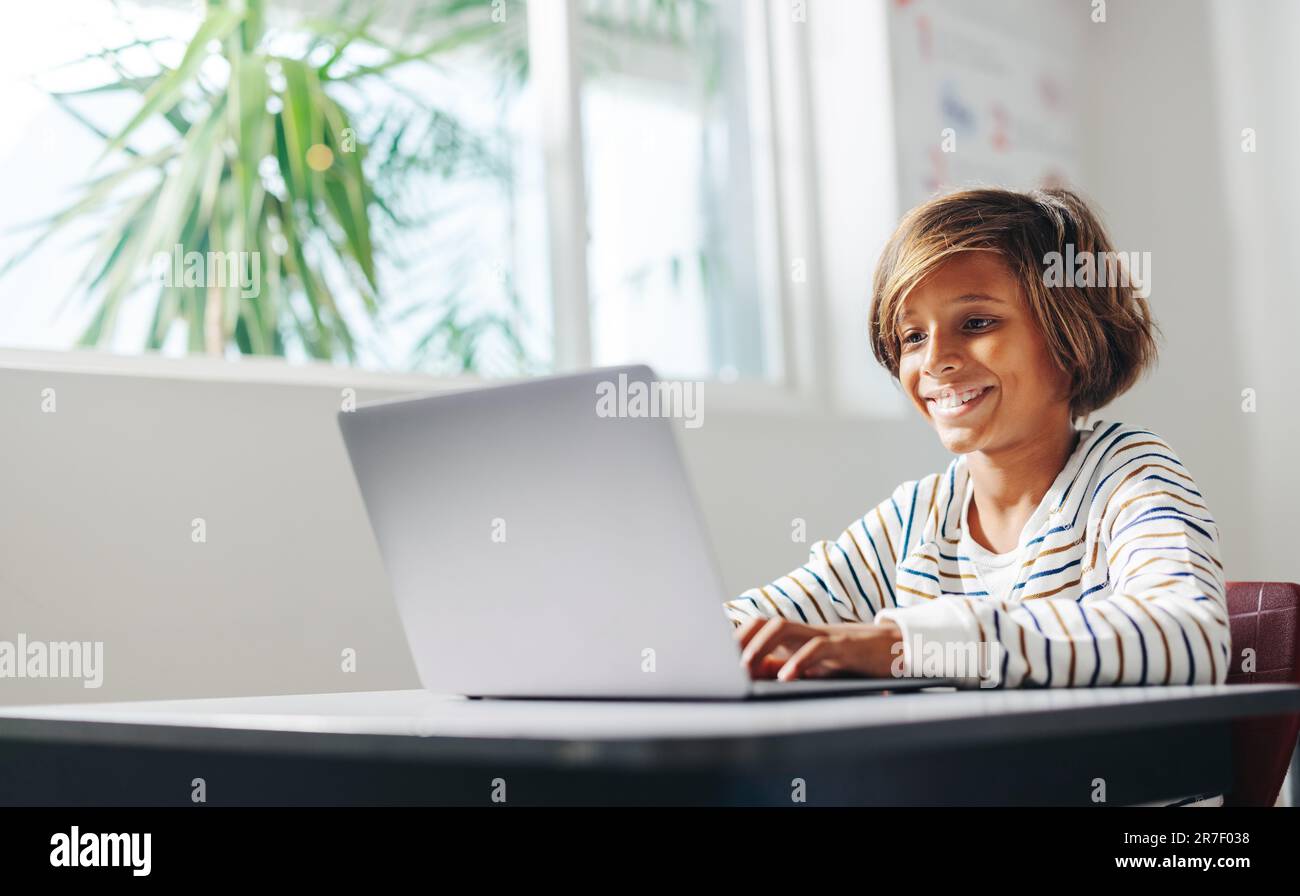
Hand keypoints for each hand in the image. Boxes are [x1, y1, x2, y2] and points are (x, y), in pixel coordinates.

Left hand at [734, 617, 902, 680]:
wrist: (897, 649)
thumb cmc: (852, 659)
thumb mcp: (815, 664)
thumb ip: (786, 665)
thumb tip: (754, 673)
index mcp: (797, 636)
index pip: (759, 627)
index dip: (736, 637)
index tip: (715, 655)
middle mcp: (806, 631)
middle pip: (764, 622)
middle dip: (741, 639)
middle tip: (725, 663)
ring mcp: (824, 635)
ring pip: (783, 628)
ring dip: (760, 647)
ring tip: (746, 668)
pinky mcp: (843, 646)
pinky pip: (816, 648)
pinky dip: (799, 661)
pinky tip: (786, 676)